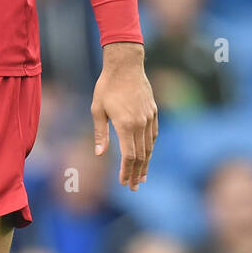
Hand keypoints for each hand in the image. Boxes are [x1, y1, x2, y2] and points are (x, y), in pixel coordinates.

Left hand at [91, 42, 157, 190]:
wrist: (126, 65)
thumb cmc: (107, 86)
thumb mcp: (97, 109)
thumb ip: (100, 133)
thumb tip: (99, 153)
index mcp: (125, 125)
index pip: (129, 156)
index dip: (126, 171)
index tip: (123, 183)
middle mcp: (140, 124)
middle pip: (141, 156)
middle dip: (136, 173)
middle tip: (134, 187)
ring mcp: (149, 118)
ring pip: (149, 147)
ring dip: (146, 164)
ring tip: (142, 177)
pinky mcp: (153, 111)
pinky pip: (153, 135)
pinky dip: (150, 148)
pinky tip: (148, 155)